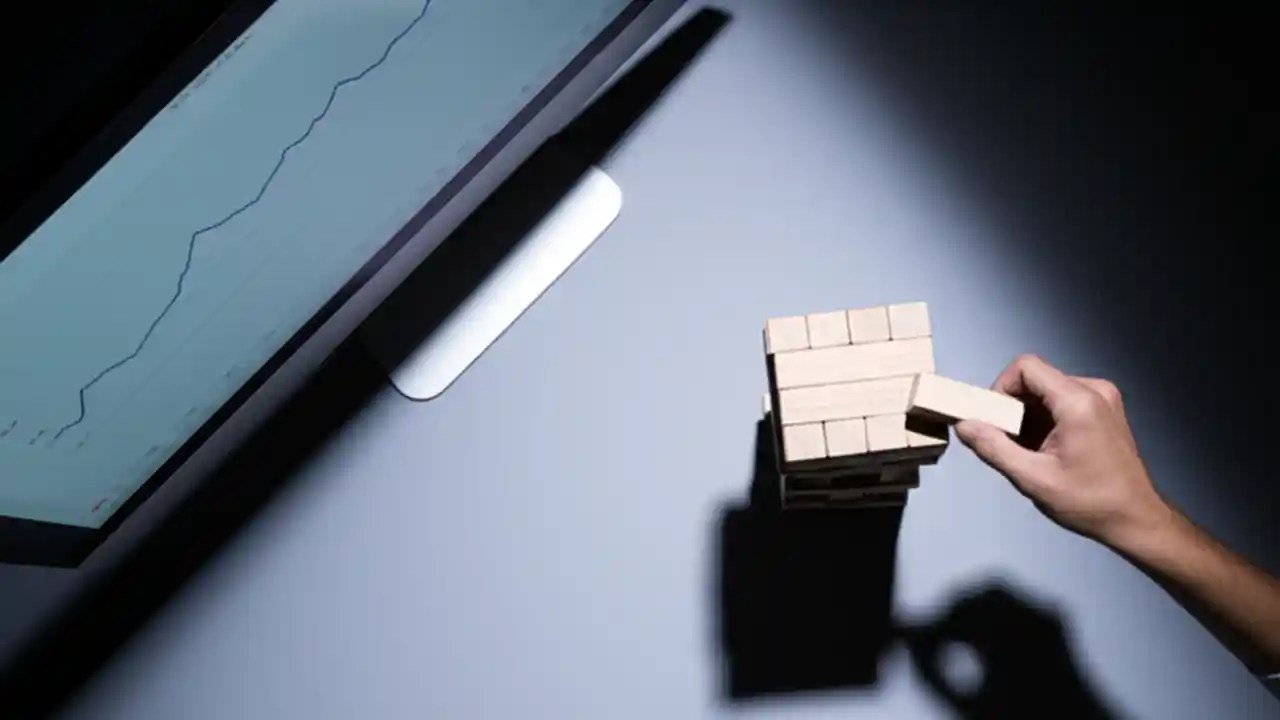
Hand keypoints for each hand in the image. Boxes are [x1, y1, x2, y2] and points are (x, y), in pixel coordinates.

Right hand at [955, 354, 1172, 548]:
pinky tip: (1048, 447)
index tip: (995, 419)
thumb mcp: (1033, 479)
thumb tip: (963, 425)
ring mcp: (1104, 397)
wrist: (1136, 518)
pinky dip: (1047, 417)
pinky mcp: (1107, 407)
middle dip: (1013, 405)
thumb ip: (994, 447)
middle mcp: (1094, 390)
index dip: (1001, 387)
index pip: (1026, 367)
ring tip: (1030, 449)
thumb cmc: (1088, 502)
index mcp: (1078, 402)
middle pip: (1037, 377)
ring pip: (1049, 388)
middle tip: (1008, 440)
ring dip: (1029, 413)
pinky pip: (1064, 398)